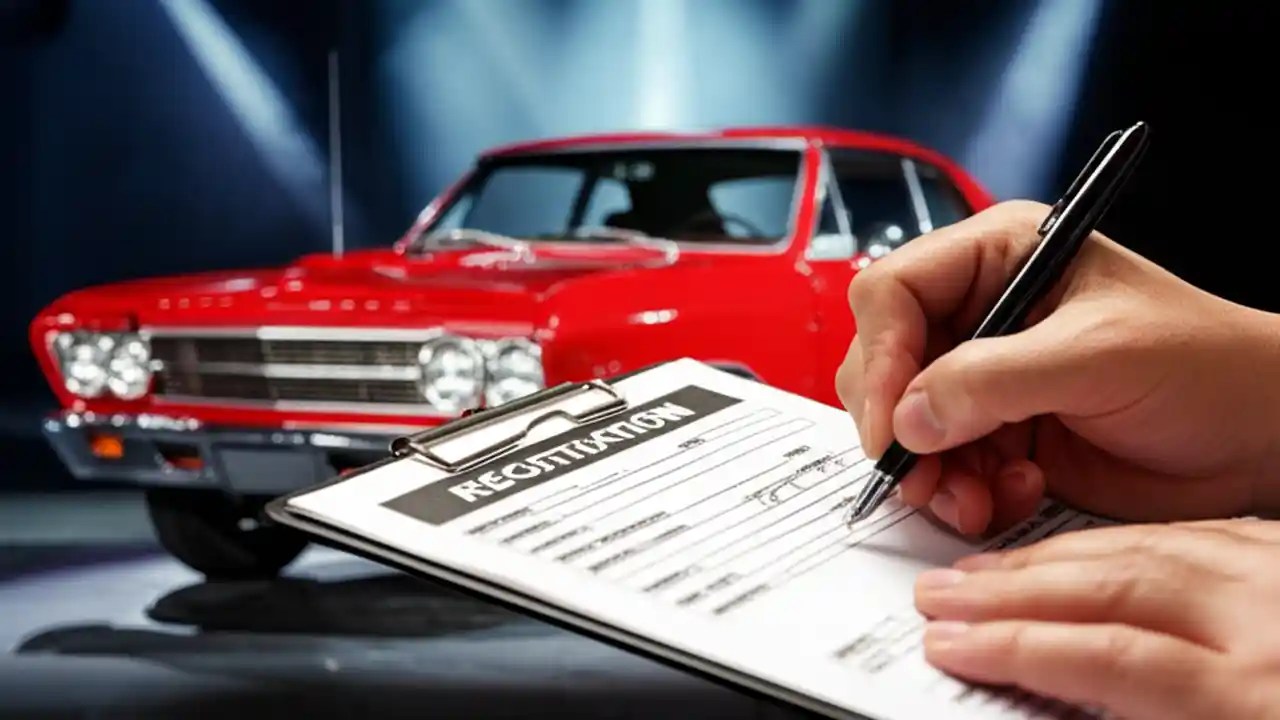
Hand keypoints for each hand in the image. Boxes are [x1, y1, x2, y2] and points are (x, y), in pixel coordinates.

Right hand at [834, 200, 1279, 535]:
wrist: (1259, 439)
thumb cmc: (1205, 367)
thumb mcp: (1097, 357)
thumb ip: (993, 380)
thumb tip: (908, 417)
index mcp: (997, 257)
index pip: (893, 293)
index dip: (881, 357)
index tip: (893, 421)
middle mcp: (979, 314)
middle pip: (883, 362)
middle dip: (899, 425)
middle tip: (924, 473)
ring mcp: (985, 378)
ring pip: (905, 425)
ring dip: (932, 471)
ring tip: (973, 498)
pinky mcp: (996, 434)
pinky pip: (941, 467)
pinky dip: (963, 492)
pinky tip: (1014, 493)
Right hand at [914, 519, 1279, 718]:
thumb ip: (1142, 710)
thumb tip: (1063, 701)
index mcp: (1256, 693)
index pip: (1109, 657)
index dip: (1017, 649)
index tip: (953, 645)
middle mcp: (1270, 620)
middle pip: (1113, 588)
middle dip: (1010, 591)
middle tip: (940, 593)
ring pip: (1144, 546)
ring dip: (1051, 555)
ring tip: (988, 569)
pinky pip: (1194, 530)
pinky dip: (1123, 536)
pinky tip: (1084, 545)